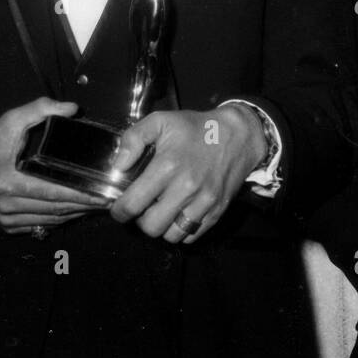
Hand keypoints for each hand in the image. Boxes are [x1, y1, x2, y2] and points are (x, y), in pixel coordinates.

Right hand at [0, 98, 110, 233]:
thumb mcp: (11, 119)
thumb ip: (41, 109)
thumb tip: (73, 109)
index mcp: (6, 180)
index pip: (52, 191)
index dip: (80, 193)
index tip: (104, 191)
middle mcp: (5, 204)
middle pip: (55, 208)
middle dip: (86, 204)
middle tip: (112, 197)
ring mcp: (5, 218)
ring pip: (50, 219)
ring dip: (77, 213)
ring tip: (101, 203)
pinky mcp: (7, 225)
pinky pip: (41, 224)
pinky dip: (62, 218)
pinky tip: (79, 210)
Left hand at [109, 105, 267, 244]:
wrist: (239, 135)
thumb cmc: (196, 128)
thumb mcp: (161, 121)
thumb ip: (133, 139)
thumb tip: (119, 166)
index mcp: (168, 166)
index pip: (132, 205)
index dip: (119, 211)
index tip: (119, 208)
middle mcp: (186, 189)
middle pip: (150, 227)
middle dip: (140, 220)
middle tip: (142, 209)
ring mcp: (204, 203)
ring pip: (171, 236)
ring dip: (162, 227)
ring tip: (161, 212)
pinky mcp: (217, 212)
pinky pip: (192, 236)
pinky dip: (181, 230)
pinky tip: (179, 213)